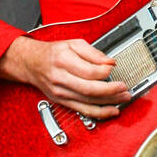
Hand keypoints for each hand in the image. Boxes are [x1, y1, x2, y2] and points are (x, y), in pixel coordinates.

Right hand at [0, 35, 130, 118]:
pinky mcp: (62, 101)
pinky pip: (83, 110)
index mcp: (63, 61)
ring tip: (123, 98)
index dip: (106, 71)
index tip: (114, 67)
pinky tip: (111, 111)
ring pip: (88, 102)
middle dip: (111, 90)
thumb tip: (110, 62)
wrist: (32, 64)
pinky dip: (99, 112)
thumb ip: (93, 53)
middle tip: (124, 88)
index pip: (89, 71)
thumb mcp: (73, 44)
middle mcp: (61, 79)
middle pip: (90, 89)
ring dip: (109, 102)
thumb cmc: (53, 53)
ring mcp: (60, 92)